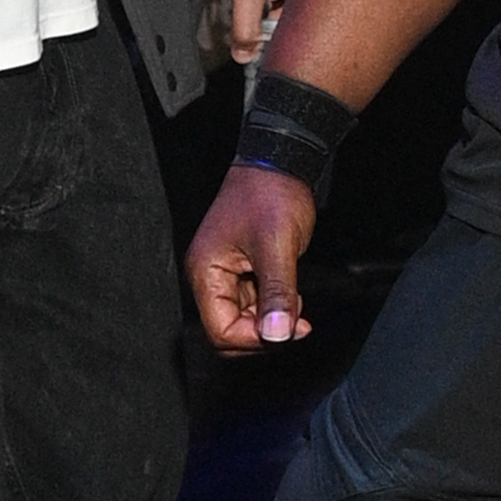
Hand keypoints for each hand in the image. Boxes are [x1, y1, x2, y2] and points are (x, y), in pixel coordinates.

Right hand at [186, 160, 316, 348]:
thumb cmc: (270, 193)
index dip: (253, 338)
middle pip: (227, 329)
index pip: (219, 330)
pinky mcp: (241, 269)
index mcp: (205, 271)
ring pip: (242, 318)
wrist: (279, 162)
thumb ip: (277, 294)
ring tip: (295, 303)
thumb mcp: (277, 246)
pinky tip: (290, 294)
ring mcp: (225, 272)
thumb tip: (276, 334)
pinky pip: (252, 302)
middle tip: (294, 321)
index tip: (286, 330)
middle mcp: (209, 275)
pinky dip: (272, 305)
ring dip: (270, 319)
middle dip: (262, 332)